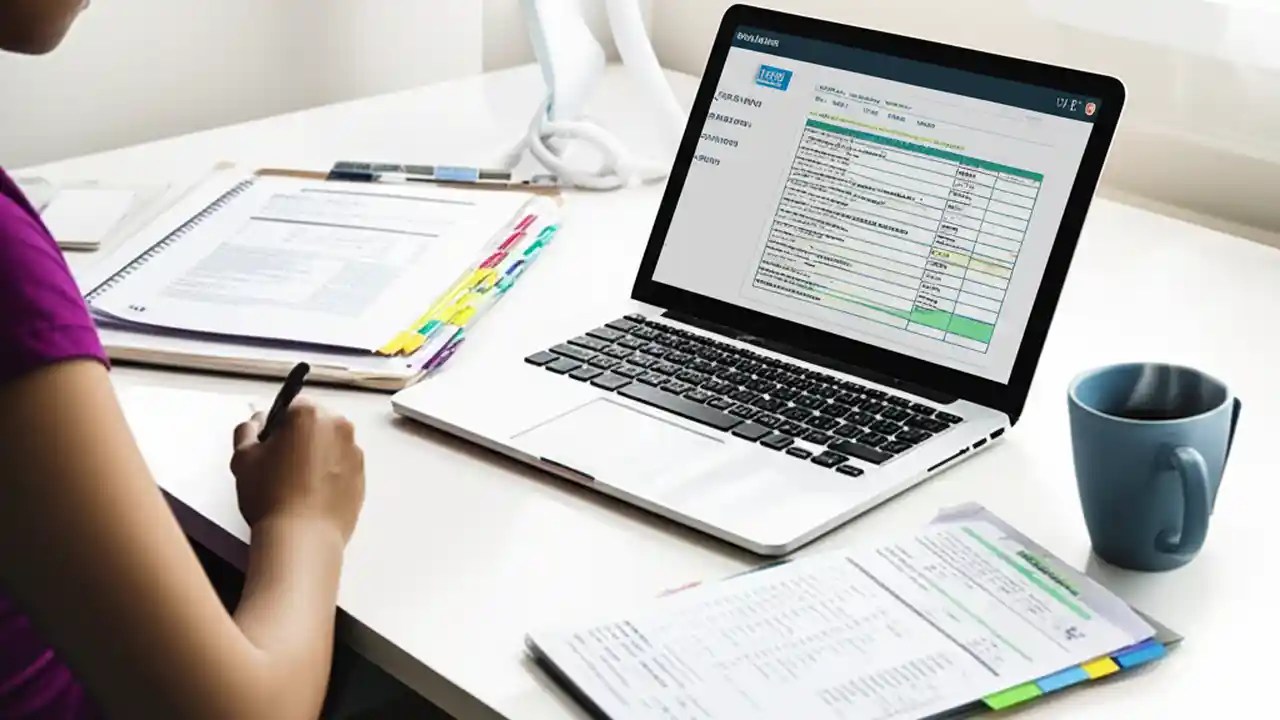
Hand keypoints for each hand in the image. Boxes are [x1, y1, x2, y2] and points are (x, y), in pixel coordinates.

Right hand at [231, 398, 364, 543]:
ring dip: (315, 455)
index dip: (276, 426)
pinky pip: (342, 466)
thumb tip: (256, 422)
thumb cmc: (270, 495)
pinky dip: (329, 474)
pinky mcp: (362, 475)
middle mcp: (339, 426)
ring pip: (329, 444)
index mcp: (309, 413)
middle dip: (298, 437)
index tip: (268, 446)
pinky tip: (312, 494)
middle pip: (314, 423)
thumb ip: (247, 430)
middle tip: (280, 466)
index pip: (290, 406)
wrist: (302, 537)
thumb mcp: (243, 458)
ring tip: (296, 484)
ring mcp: (354, 451)